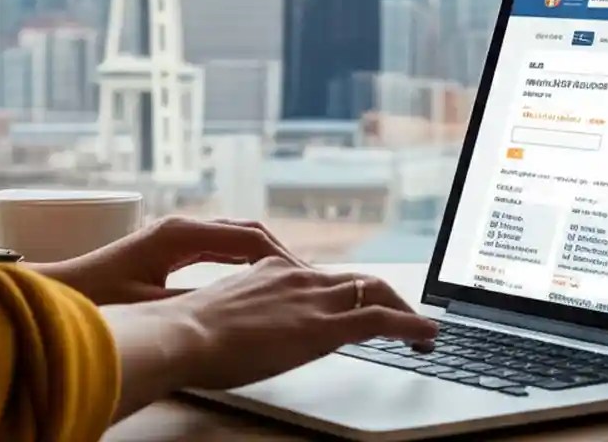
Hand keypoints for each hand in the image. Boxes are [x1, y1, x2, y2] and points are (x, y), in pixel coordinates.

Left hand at [33, 216, 307, 305]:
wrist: (57, 293)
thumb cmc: (94, 300)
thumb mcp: (150, 307)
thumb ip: (193, 307)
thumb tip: (237, 308)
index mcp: (181, 234)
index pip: (247, 236)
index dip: (280, 256)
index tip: (304, 277)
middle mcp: (181, 227)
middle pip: (245, 231)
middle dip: (279, 253)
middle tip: (307, 278)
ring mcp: (175, 235)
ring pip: (234, 236)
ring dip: (264, 254)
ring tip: (290, 278)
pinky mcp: (169, 247)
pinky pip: (219, 247)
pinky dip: (244, 259)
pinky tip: (257, 277)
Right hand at [103, 256, 439, 414]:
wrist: (182, 335)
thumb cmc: (187, 334)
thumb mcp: (217, 314)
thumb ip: (240, 315)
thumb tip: (241, 331)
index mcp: (273, 271)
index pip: (322, 277)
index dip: (346, 291)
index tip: (355, 301)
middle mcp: (299, 277)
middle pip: (358, 280)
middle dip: (386, 296)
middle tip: (403, 314)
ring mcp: (314, 299)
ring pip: (376, 294)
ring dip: (405, 312)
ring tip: (422, 329)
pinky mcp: (324, 325)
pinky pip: (381, 320)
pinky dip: (410, 326)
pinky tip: (426, 336)